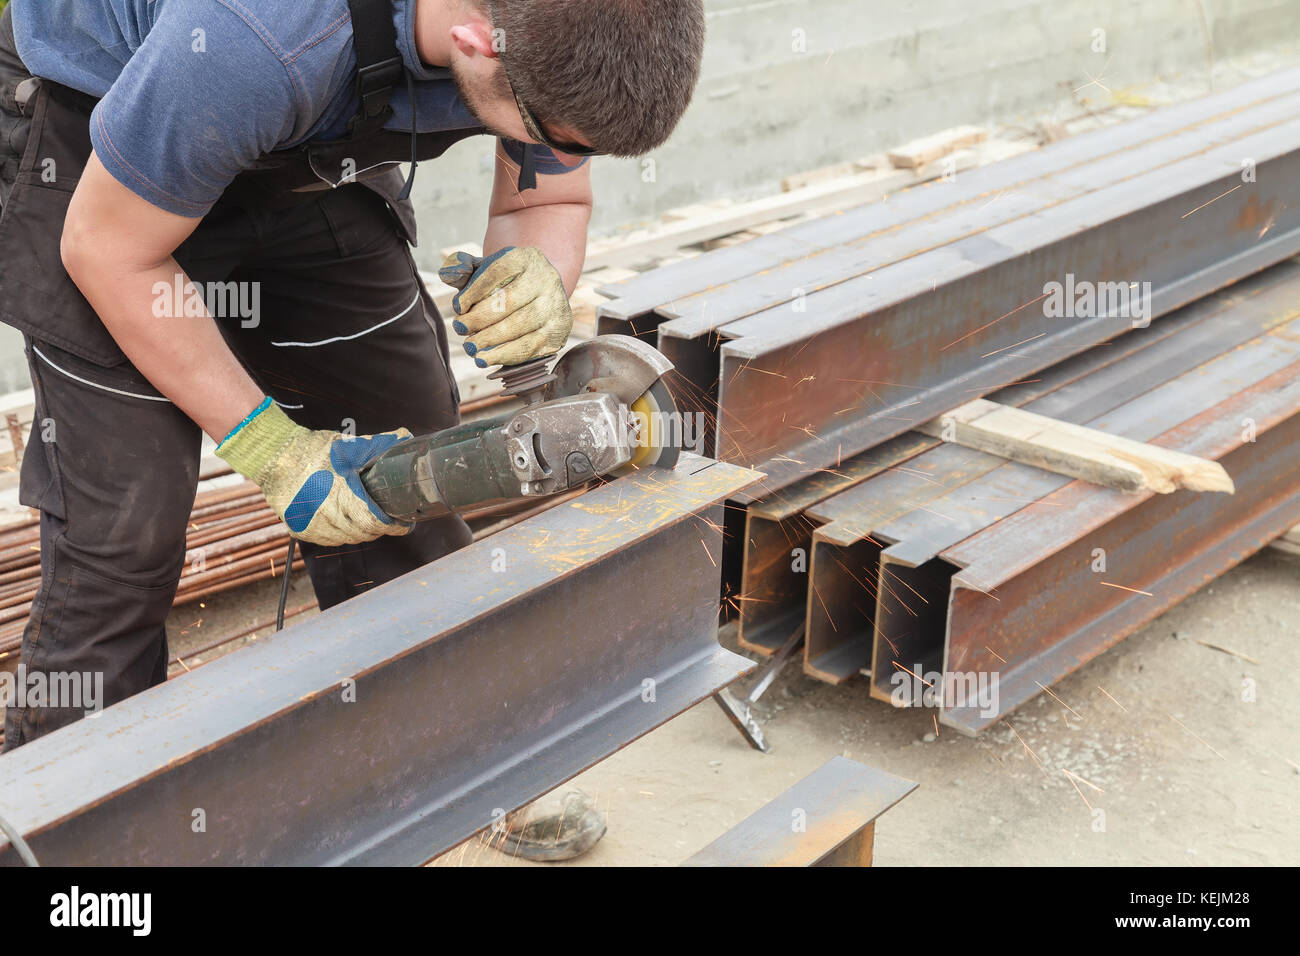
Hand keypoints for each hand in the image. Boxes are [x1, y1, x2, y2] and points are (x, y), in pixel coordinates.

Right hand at [215, 399, 413, 546]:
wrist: (274, 456)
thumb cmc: (313, 450)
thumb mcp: (348, 444)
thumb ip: (378, 445)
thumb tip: (405, 437)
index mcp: (344, 497)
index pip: (376, 523)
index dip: (393, 526)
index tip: (403, 524)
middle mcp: (328, 515)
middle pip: (363, 533)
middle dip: (379, 529)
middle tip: (387, 521)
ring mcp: (312, 525)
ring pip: (346, 539)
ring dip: (360, 533)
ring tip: (369, 523)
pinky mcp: (300, 528)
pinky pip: (327, 540)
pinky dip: (341, 536)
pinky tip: (347, 526)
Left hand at [440, 246, 573, 366]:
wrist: (542, 294)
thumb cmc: (507, 283)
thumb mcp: (488, 270)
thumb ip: (464, 269)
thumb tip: (446, 273)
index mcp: (527, 257)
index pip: (497, 272)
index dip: (474, 291)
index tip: (457, 307)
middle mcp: (547, 278)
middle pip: (508, 302)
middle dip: (480, 319)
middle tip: (460, 329)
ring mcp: (556, 305)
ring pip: (520, 326)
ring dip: (491, 340)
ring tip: (471, 348)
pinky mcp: (560, 329)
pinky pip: (531, 346)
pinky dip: (506, 355)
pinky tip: (488, 358)